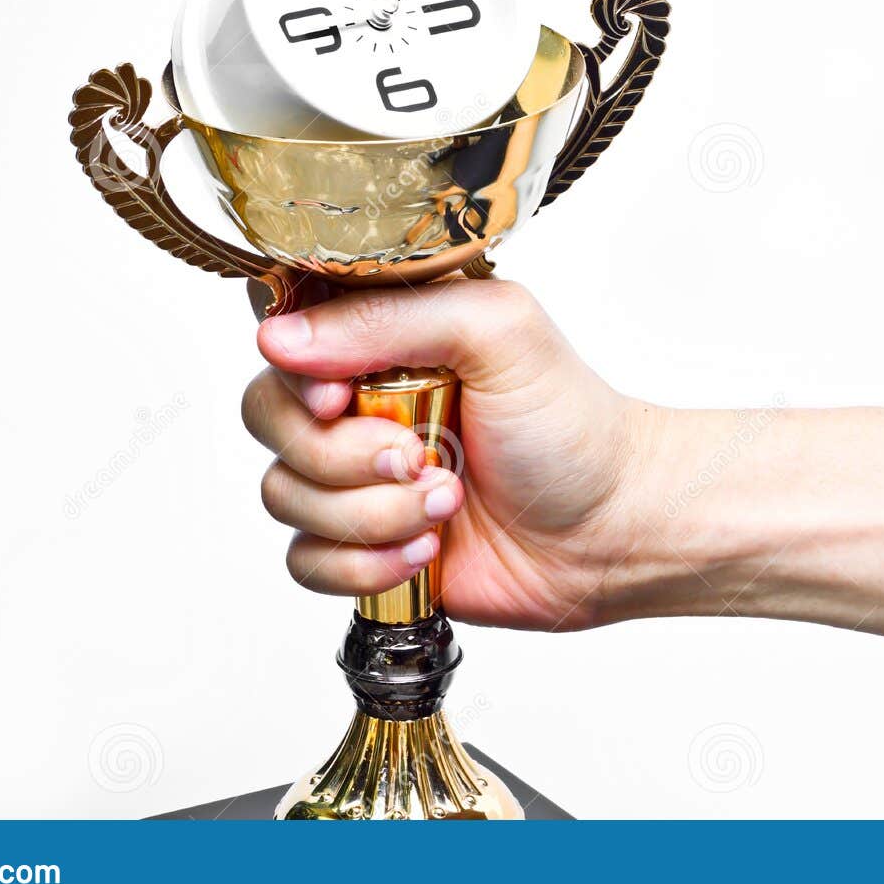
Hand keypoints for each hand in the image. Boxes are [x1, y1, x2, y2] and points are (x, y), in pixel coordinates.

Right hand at [245, 278, 651, 630]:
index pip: (284, 343)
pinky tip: (427, 551)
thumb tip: (279, 336)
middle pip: (268, 422)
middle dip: (340, 454)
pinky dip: (364, 565)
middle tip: (416, 457)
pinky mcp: (366, 548)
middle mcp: (362, 405)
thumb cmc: (573, 426)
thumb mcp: (498, 333)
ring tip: (446, 505)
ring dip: (369, 513)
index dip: (296, 378)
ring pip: (285, 497)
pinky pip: (306, 563)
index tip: (339, 399)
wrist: (615, 529)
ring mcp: (360, 480)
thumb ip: (388, 318)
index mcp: (386, 340)